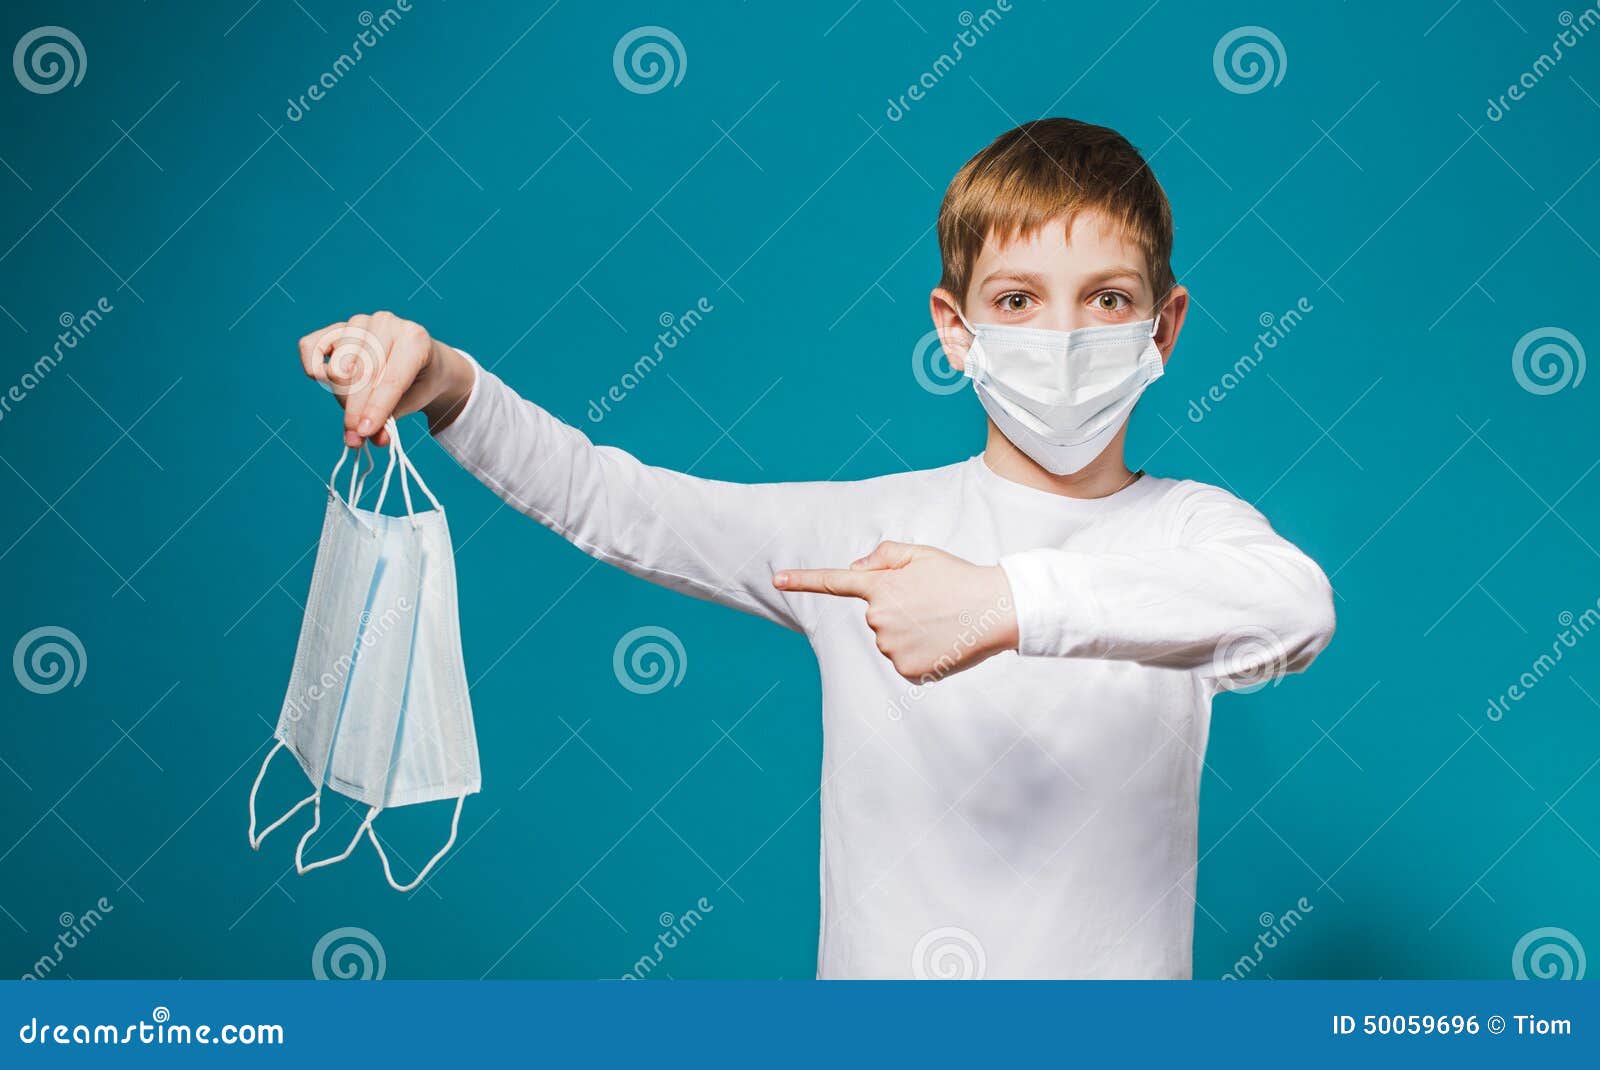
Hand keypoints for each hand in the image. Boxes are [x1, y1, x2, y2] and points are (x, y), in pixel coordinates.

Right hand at [296, 310, 472, 446]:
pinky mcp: (336, 326)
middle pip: (360, 375)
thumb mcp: (415, 401)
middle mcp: (386, 323)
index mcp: (414, 339)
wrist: (420, 358)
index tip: (364, 433)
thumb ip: (391, 419)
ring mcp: (359, 322)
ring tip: (357, 403)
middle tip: (357, 434)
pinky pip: (311, 347)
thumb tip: (368, 439)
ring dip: (341, 394)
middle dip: (356, 410)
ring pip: (336, 367)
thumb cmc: (417, 381)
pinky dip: (313, 366)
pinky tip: (326, 379)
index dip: (375, 410)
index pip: (389, 380)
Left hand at [774, 541, 1017, 681]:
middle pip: (877, 616)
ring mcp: (891, 646)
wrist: (995, 608)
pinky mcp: (907, 670)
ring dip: (910, 633)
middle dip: (898, 610)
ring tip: (940, 622)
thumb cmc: (958, 577)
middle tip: (931, 603)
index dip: (803, 580)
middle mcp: (878, 617)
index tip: (776, 579)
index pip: (834, 581)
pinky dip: (920, 655)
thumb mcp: (921, 553)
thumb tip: (855, 570)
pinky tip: (941, 642)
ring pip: (890, 640)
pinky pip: (904, 661)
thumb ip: (883, 556)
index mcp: (879, 586)